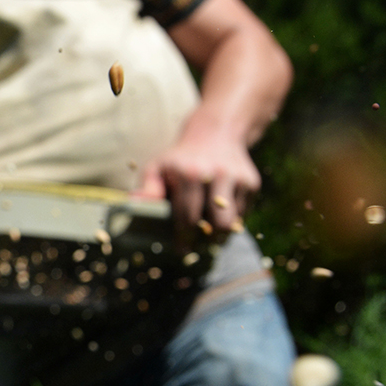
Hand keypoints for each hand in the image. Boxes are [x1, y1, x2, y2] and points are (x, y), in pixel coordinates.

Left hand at [133, 135, 257, 235]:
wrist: (216, 133)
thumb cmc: (180, 158)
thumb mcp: (157, 167)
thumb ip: (148, 188)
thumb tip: (133, 204)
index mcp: (191, 174)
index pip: (189, 218)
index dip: (185, 240)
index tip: (181, 251)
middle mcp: (218, 175)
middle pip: (218, 225)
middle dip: (207, 240)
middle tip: (197, 245)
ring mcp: (239, 179)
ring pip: (233, 224)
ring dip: (220, 234)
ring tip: (207, 233)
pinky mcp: (252, 183)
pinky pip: (242, 214)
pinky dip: (230, 220)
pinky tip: (218, 213)